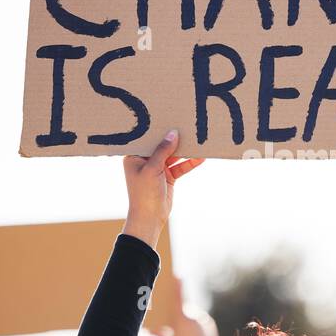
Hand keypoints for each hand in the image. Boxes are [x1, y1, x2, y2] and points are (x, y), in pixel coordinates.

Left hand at [122, 130, 203, 247]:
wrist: (150, 218)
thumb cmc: (144, 193)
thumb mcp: (153, 168)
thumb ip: (163, 150)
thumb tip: (173, 133)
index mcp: (134, 156)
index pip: (147, 139)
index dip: (157, 129)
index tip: (168, 117)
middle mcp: (145, 161)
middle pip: (161, 146)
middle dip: (173, 138)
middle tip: (185, 125)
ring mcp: (157, 169)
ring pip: (173, 156)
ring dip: (184, 151)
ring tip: (197, 140)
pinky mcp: (168, 177)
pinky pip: (180, 167)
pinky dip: (189, 163)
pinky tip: (201, 157)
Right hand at [154, 277, 221, 335]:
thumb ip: (158, 335)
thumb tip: (146, 330)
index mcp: (181, 318)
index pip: (177, 298)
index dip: (177, 286)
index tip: (176, 275)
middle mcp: (192, 315)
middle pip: (184, 306)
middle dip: (178, 308)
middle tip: (176, 311)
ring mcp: (202, 318)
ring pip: (192, 314)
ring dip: (187, 318)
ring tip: (185, 329)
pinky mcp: (208, 322)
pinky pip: (199, 319)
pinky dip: (195, 324)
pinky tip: (193, 331)